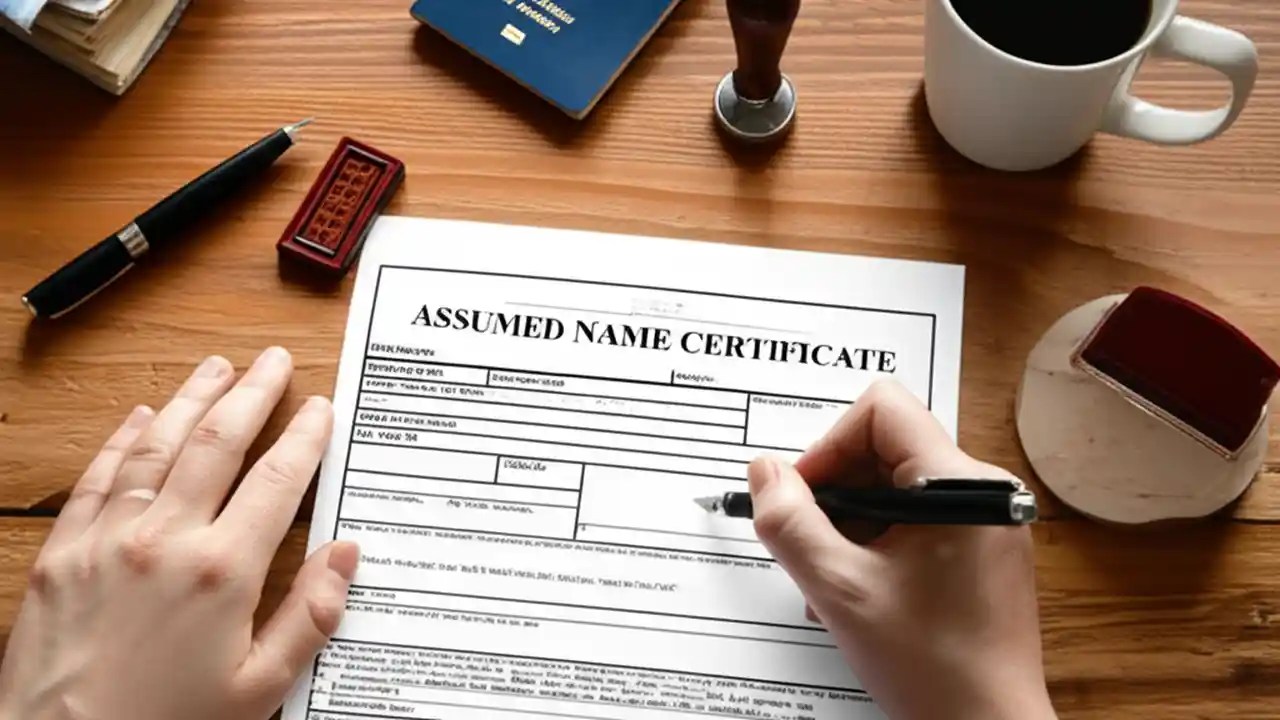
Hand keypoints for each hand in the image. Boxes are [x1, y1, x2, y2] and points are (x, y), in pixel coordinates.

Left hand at [0, 348, 356, 719]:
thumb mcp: (258, 689)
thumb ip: (309, 618)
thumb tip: (345, 556)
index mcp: (223, 571)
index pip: (277, 481)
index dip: (304, 437)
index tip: (319, 408)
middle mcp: (165, 540)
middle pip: (219, 444)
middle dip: (253, 393)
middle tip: (274, 362)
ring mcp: (107, 540)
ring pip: (158, 446)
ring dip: (192, 400)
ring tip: (217, 369)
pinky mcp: (61, 552)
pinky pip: (98, 477)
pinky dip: (123, 440)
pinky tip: (142, 416)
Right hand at [749, 380, 1054, 719]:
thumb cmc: (936, 670)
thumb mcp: (840, 591)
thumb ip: (791, 523)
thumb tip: (765, 473)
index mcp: (961, 486)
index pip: (882, 411)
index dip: (829, 445)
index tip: (803, 495)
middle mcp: (983, 492)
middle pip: (885, 447)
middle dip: (835, 491)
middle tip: (810, 544)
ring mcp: (985, 521)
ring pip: (895, 486)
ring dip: (850, 524)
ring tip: (834, 580)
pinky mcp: (981, 548)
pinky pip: (916, 518)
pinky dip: (876, 543)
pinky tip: (859, 590)